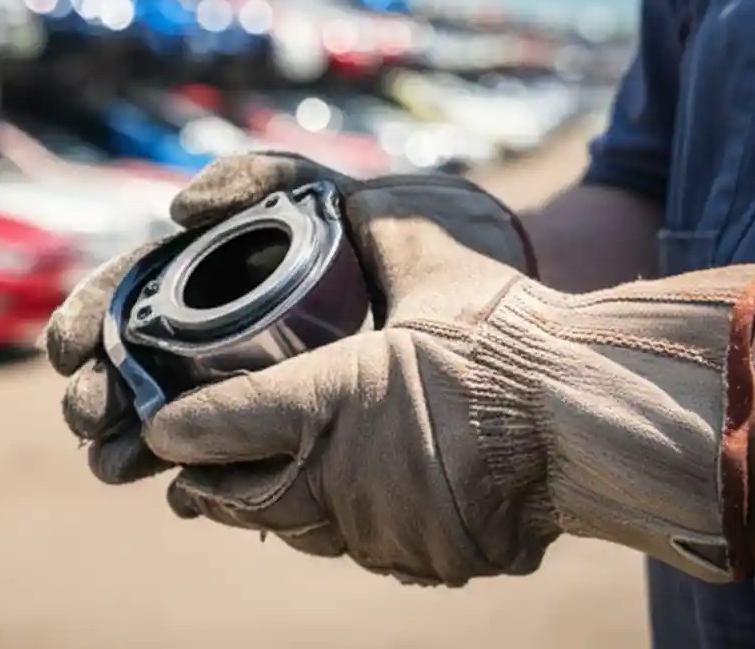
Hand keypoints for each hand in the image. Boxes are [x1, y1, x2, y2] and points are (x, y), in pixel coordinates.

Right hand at [41, 153, 530, 484]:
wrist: (506, 294)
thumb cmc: (427, 228)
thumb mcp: (341, 187)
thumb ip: (263, 175)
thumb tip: (178, 210)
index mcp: (236, 271)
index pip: (142, 293)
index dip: (93, 316)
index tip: (67, 347)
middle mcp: (240, 328)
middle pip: (147, 362)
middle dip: (104, 389)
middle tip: (87, 416)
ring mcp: (269, 380)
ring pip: (181, 416)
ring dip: (136, 443)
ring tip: (113, 465)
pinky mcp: (304, 428)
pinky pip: (242, 456)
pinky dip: (207, 477)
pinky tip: (184, 494)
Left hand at [144, 254, 754, 585]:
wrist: (594, 413)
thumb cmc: (507, 328)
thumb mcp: (428, 253)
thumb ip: (365, 224)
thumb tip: (331, 194)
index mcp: (331, 397)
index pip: (221, 424)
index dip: (181, 429)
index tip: (161, 426)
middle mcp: (344, 474)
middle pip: (241, 496)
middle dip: (207, 485)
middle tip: (186, 473)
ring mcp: (385, 527)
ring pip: (298, 528)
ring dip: (272, 507)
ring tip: (254, 490)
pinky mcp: (425, 559)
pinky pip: (361, 548)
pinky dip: (343, 528)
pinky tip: (340, 507)